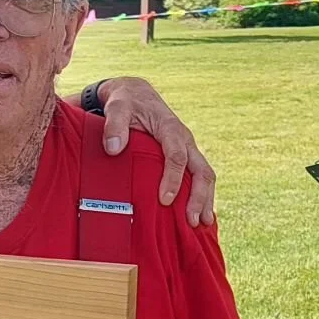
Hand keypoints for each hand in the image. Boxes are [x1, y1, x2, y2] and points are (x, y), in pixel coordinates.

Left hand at [98, 77, 215, 226]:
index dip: (172, 179)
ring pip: (205, 175)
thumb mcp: (117, 107)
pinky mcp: (185, 156)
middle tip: (191, 221)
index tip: (164, 200)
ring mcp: (188, 149)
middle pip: (201, 170)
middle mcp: (185, 139)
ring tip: (201, 224)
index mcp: (170, 128)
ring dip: (205, 200)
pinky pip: (199, 176)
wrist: (135, 94)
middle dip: (199, 196)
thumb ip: (114, 125)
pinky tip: (199, 215)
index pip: (176, 156)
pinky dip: (202, 195)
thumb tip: (113, 148)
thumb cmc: (124, 102)